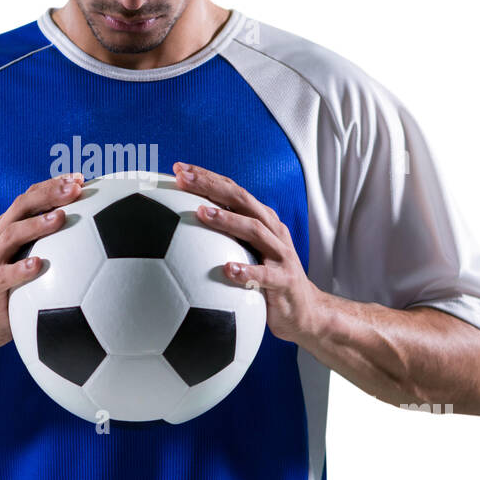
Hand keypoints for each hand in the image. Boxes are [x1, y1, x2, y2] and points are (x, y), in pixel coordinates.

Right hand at [0, 172, 83, 351]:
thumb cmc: (13, 289)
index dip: (53, 184)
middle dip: (48, 194)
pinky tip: (39, 265)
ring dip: (36, 225)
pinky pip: (4, 276)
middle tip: (74, 189)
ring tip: (60, 218)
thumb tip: (97, 236)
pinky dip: (21, 269)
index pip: (30, 197)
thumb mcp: (28, 261)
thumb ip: (52, 246)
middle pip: (21, 207)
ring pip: (11, 235)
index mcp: (9, 228)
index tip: (79, 178)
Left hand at [172, 161, 320, 345]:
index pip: (232, 190)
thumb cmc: (266, 277)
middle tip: (182, 179)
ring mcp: (280, 254)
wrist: (303, 310)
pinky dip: (247, 271)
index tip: (178, 169)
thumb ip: (222, 237)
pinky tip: (227, 269)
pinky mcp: (285, 281)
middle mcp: (272, 230)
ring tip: (201, 213)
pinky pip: (265, 275)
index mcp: (261, 219)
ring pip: (254, 230)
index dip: (207, 177)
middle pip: (242, 200)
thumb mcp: (246, 252)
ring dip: (227, 220)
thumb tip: (176, 229)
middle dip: (211, 186)